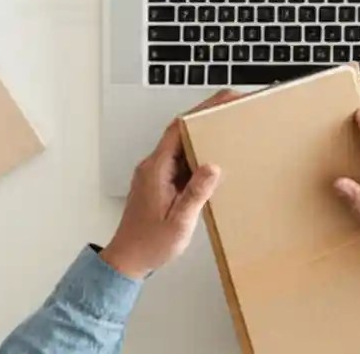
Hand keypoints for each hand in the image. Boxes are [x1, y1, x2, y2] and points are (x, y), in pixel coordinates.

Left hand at [102, 90, 234, 279]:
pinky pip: (181, 161)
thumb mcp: (178, 222)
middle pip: (182, 131)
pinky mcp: (160, 182)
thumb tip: (212, 166)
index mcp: (156, 169)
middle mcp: (153, 166)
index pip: (179, 128)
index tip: (222, 99)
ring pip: (182, 146)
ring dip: (204, 137)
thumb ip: (195, 193)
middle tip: (232, 107)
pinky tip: (215, 160)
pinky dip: (198, 155)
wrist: (127, 260)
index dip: (201, 111)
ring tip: (229, 129)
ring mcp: (156, 173)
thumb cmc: (149, 244)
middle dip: (207, 117)